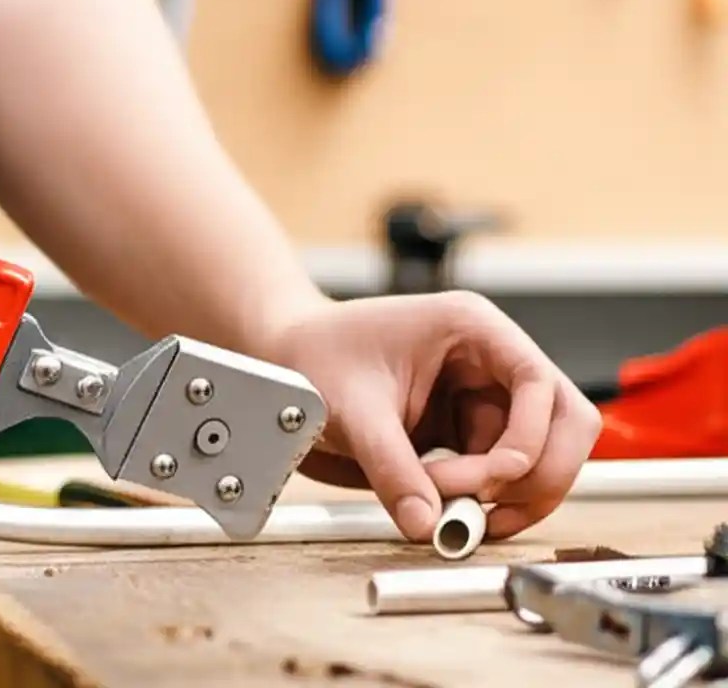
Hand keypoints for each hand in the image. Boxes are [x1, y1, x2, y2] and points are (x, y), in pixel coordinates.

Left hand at [267, 291, 601, 540]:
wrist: (288, 359)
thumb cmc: (317, 355)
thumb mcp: (352, 409)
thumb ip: (390, 466)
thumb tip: (424, 522)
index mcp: (471, 328)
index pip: (537, 381)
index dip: (531, 434)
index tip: (498, 475)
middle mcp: (489, 359)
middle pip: (561, 420)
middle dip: (537, 472)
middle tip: (490, 509)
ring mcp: (482, 396)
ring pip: (536, 454)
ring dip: (508, 493)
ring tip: (451, 514)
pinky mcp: (466, 430)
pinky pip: (501, 472)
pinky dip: (487, 500)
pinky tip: (449, 513)